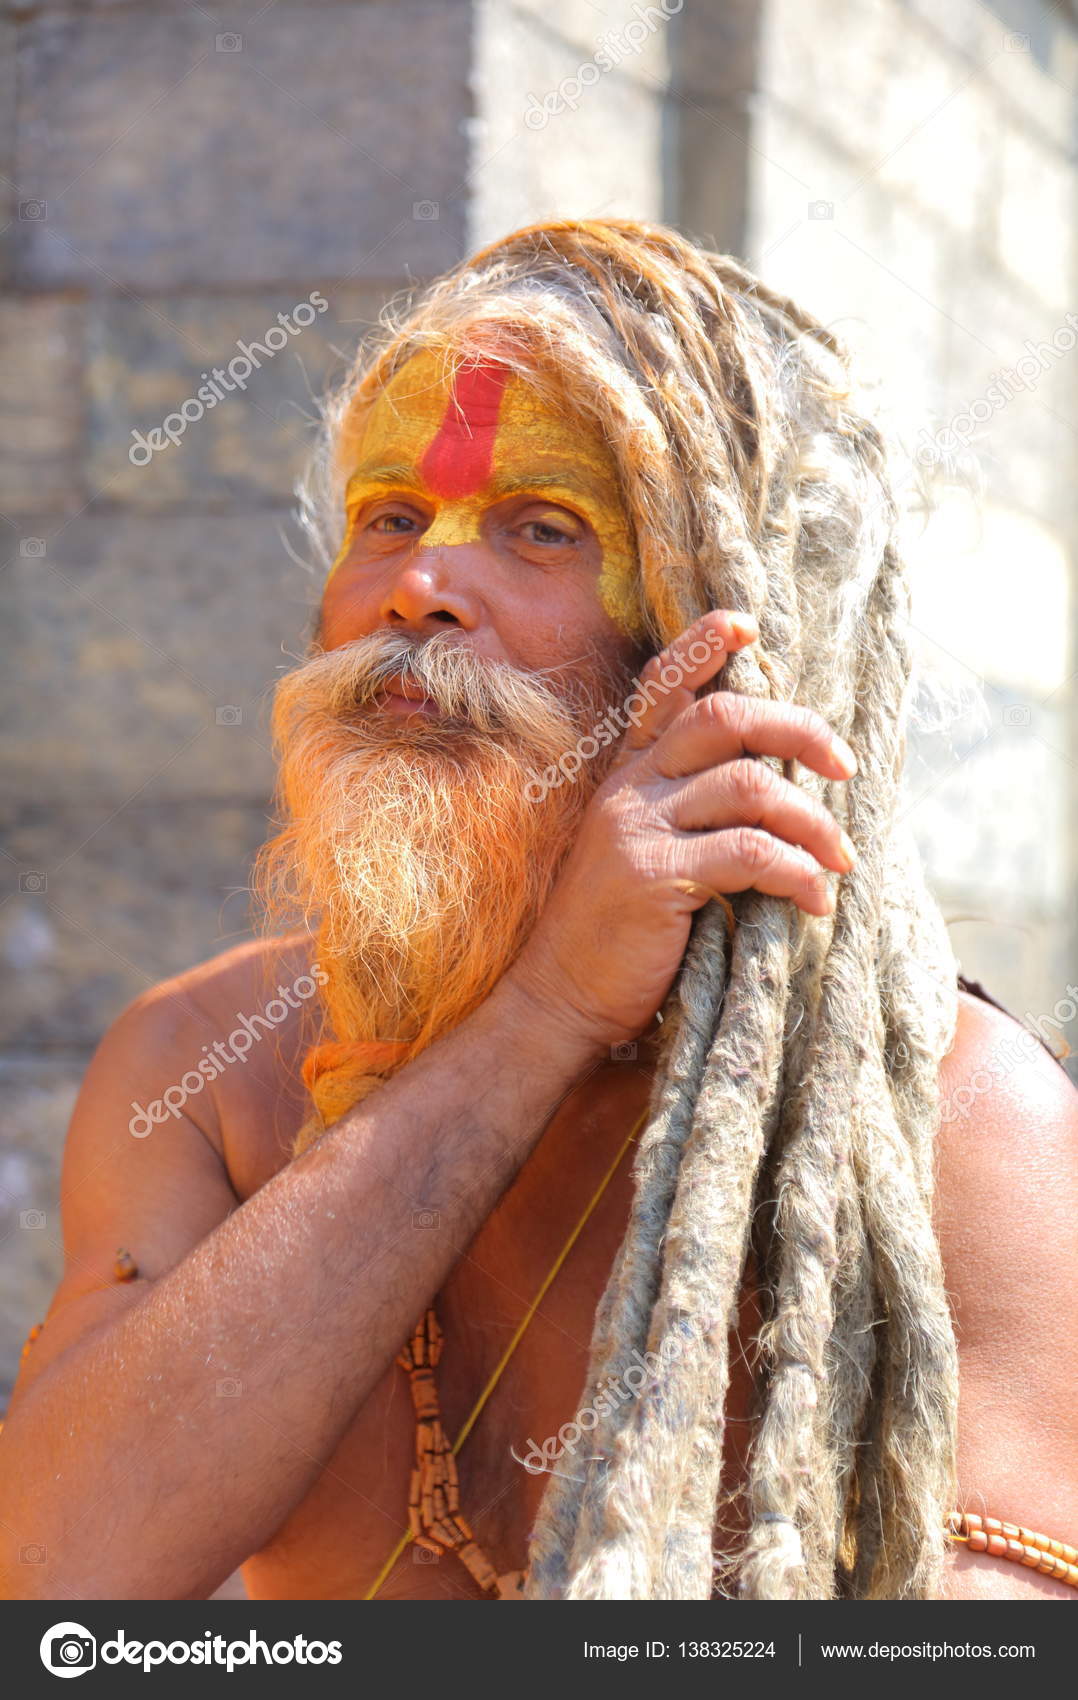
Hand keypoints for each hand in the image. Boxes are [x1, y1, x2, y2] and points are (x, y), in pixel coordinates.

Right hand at [508, 609, 858, 1051]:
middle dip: (800, 730)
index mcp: (627, 774)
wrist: (558, 999)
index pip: (662, 686)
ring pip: (751, 786)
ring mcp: (637, 827)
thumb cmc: (614, 933)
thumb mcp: (640, 853)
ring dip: (814, 821)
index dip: (703, 644)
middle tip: (844, 767)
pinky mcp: (653, 875)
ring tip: (839, 860)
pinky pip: (749, 853)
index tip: (748, 627)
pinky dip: (798, 874)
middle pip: (725, 718)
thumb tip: (779, 791)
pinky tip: (814, 900)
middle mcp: (629, 786)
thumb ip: (686, 813)